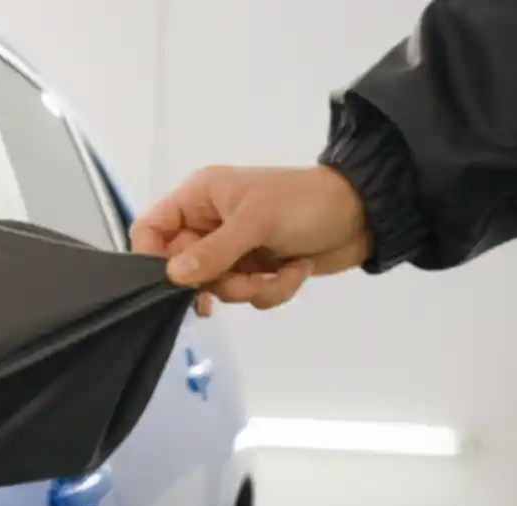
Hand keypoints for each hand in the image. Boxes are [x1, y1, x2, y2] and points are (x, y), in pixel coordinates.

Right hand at [131, 165, 372, 314]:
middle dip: (217, 281)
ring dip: (250, 288)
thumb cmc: (306, 202)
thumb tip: (172, 276)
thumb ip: (212, 252)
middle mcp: (210, 223)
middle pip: (183, 268)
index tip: (170, 282)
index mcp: (199, 197)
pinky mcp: (257, 270)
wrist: (365, 215)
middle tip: (244, 278)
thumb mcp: (256, 222)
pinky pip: (247, 296)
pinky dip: (273, 289)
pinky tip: (295, 269)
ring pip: (217, 287)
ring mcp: (233, 249)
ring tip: (278, 271)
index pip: (151, 228)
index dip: (151, 257)